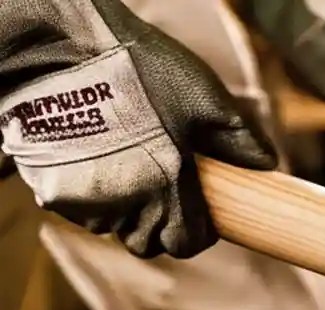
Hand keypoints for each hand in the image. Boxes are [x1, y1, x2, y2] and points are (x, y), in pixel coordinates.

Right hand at [0, 0, 277, 258]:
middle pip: (147, 244)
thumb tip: (268, 167)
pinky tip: (102, 165)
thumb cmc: (146, 73)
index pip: (186, 243)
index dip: (197, 233)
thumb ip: (241, 139)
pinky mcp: (56, 189)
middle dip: (161, 229)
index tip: (198, 212)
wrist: (68, 50)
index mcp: (170, 192)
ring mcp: (88, 200)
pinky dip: (94, 198)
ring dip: (126, 213)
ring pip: (113, 228)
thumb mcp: (207, 100)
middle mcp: (128, 207)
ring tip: (134, 175)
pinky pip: (81, 210)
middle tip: (166, 195)